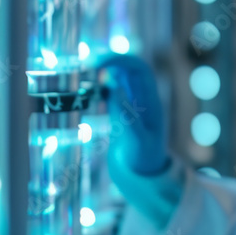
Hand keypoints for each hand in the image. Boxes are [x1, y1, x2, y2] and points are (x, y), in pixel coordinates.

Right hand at [95, 53, 168, 174]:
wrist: (143, 175)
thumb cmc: (143, 160)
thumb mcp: (136, 141)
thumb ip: (127, 116)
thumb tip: (114, 87)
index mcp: (151, 101)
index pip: (139, 69)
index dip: (120, 60)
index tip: (98, 63)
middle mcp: (143, 98)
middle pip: (128, 68)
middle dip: (109, 61)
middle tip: (86, 66)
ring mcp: (132, 103)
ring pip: (119, 77)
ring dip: (104, 72)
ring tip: (84, 75)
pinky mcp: (122, 110)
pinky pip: (112, 90)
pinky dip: (100, 85)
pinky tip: (86, 90)